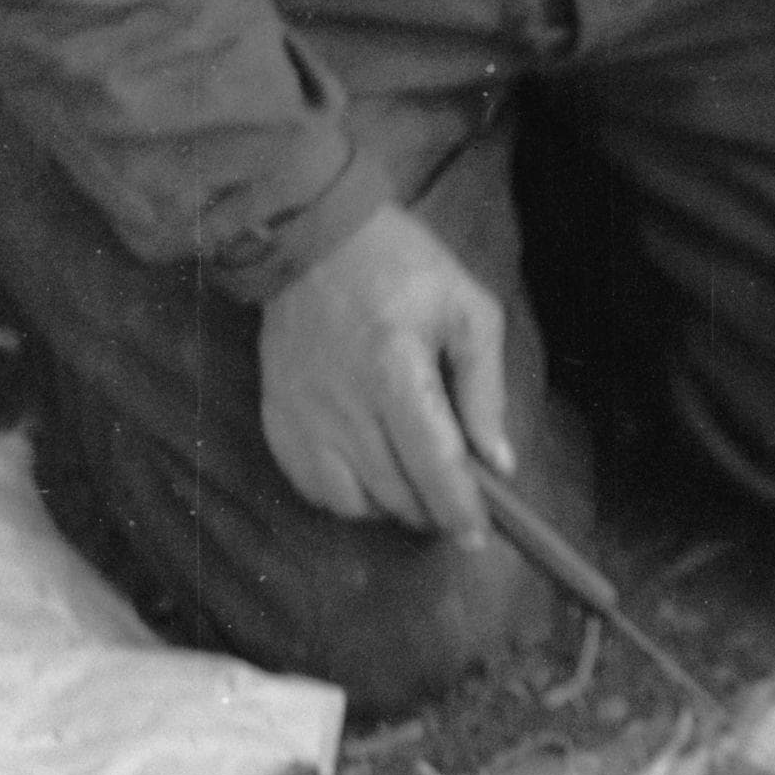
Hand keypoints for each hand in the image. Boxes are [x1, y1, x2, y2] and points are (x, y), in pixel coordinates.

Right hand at [259, 199, 514, 541]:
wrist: (312, 239)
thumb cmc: (402, 268)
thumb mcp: (467, 310)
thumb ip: (485, 390)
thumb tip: (498, 463)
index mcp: (395, 368)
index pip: (432, 462)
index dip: (459, 508)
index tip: (478, 535)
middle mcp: (343, 402)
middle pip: (395, 493)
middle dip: (434, 510)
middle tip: (457, 500)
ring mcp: (303, 416)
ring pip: (353, 503)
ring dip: (393, 507)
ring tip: (415, 481)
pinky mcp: (276, 421)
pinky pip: (314, 490)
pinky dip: (349, 497)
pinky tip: (371, 471)